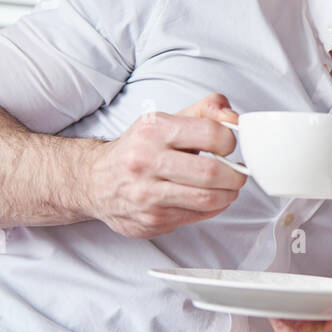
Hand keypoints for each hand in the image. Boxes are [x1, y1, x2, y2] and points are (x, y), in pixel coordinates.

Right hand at [87, 92, 246, 238]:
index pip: (211, 134)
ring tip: (228, 187)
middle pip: (212, 172)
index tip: (229, 146)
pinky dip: (212, 208)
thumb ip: (205, 111)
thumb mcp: (166, 121)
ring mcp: (147, 194)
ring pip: (207, 199)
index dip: (230, 141)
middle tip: (237, 173)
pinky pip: (196, 216)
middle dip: (235, 175)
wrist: (94, 181)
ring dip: (228, 194)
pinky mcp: (151, 220)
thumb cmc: (139, 149)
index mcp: (153, 130)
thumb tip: (235, 118)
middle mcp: (146, 161)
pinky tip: (208, 198)